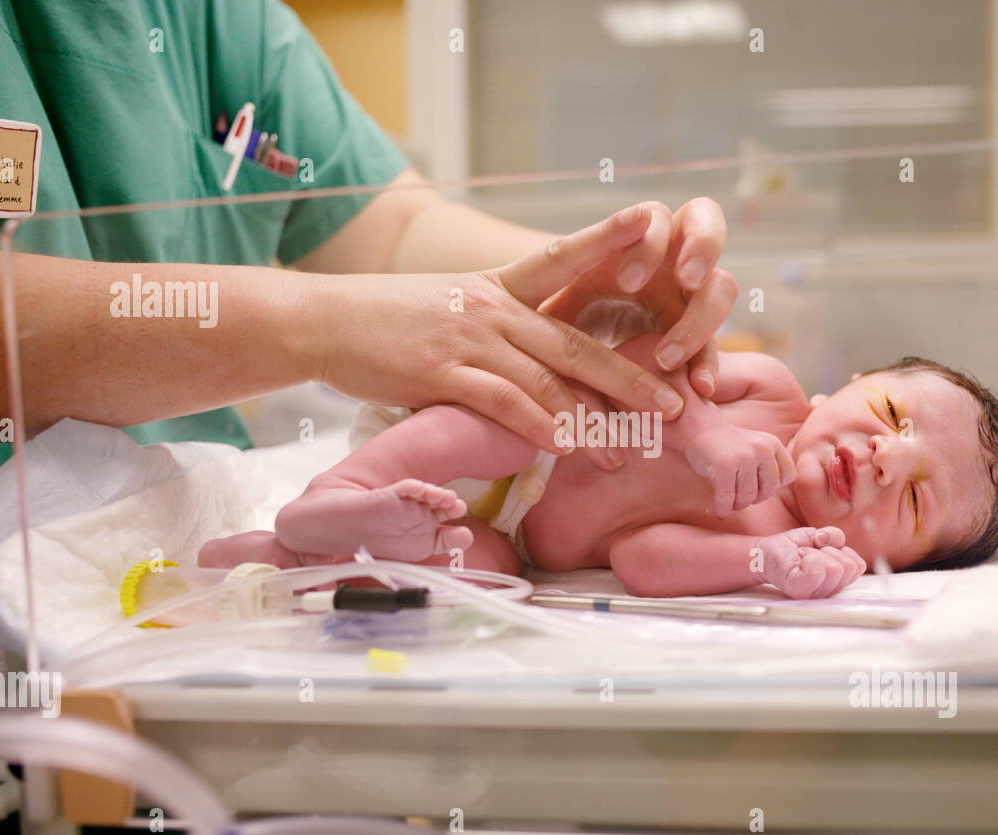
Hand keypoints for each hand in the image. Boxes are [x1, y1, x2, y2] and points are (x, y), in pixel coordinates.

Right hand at [306, 204, 685, 466]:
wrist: (324, 320)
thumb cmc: (388, 320)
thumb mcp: (451, 307)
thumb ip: (501, 330)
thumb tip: (542, 367)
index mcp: (499, 287)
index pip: (563, 256)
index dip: (610, 238)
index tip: (654, 220)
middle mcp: (493, 310)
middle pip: (576, 345)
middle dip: (631, 379)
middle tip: (674, 407)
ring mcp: (469, 340)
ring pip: (547, 382)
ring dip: (591, 422)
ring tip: (625, 451)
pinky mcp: (441, 373)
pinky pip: (501, 402)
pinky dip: (535, 426)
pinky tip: (562, 446)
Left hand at [539, 198, 734, 398]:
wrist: (571, 359)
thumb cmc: (558, 316)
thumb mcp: (550, 301)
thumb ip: (549, 291)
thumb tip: (501, 296)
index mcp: (636, 241)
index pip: (657, 217)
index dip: (649, 240)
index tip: (624, 282)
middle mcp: (672, 259)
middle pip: (708, 228)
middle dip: (702, 248)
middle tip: (687, 279)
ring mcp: (692, 297)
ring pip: (722, 287)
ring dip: (704, 316)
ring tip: (669, 355)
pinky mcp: (700, 340)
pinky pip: (716, 346)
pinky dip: (710, 365)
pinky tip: (700, 389)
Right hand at [684, 424, 796, 516]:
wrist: (701, 429)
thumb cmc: (729, 446)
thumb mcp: (757, 447)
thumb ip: (770, 466)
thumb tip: (772, 495)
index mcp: (773, 444)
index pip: (788, 476)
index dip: (774, 486)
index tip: (759, 486)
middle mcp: (761, 449)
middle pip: (769, 489)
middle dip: (755, 499)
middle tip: (742, 497)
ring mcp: (743, 457)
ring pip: (748, 496)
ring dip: (738, 505)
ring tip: (730, 503)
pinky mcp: (724, 466)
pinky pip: (727, 498)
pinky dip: (723, 509)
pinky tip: (720, 512)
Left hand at [753, 527, 866, 598]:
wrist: (766, 552)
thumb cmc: (792, 547)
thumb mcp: (819, 536)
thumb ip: (835, 536)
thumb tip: (836, 541)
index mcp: (837, 581)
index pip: (858, 566)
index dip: (841, 550)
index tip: (822, 550)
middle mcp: (828, 591)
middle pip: (849, 567)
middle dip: (828, 550)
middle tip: (809, 553)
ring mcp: (815, 594)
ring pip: (835, 568)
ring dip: (816, 553)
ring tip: (802, 557)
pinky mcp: (800, 590)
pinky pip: (818, 571)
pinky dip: (809, 557)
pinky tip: (798, 560)